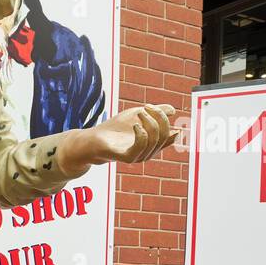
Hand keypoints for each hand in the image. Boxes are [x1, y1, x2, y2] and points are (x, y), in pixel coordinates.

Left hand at [58, 104, 179, 173]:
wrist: (92, 139)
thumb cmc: (115, 128)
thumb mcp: (137, 115)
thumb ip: (155, 112)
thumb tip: (173, 110)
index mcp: (152, 145)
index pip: (170, 136)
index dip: (165, 118)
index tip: (151, 106)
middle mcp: (147, 153)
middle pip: (165, 135)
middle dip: (159, 117)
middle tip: (145, 107)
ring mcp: (138, 157)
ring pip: (154, 140)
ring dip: (150, 122)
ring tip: (140, 112)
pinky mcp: (126, 158)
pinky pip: (141, 147)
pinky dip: (142, 134)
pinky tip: (135, 125)